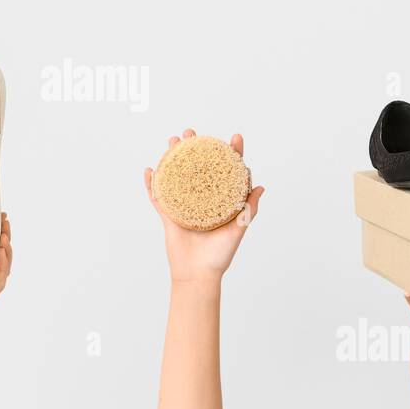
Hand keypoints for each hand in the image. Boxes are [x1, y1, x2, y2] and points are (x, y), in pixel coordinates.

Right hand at [143, 130, 263, 285]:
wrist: (197, 276)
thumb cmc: (219, 256)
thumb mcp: (238, 230)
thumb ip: (248, 210)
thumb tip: (260, 186)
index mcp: (221, 202)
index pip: (228, 173)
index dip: (232, 154)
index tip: (235, 137)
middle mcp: (203, 200)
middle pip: (199, 168)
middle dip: (195, 148)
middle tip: (193, 133)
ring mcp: (184, 206)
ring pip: (177, 176)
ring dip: (173, 158)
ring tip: (172, 141)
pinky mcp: (169, 216)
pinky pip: (158, 197)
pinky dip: (152, 184)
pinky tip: (150, 170)